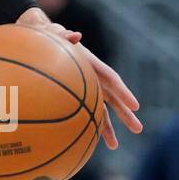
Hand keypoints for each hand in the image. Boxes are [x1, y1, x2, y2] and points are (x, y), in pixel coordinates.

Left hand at [15, 7, 142, 149]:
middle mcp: (93, 77)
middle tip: (138, 129)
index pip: (111, 78)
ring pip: (102, 110)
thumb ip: (63, 35)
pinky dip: (90, 125)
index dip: (124, 92)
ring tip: (115, 146)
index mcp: (92, 63)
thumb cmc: (48, 35)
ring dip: (108, 128)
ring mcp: (87, 87)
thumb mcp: (54, 33)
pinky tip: (91, 141)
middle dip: (125, 114)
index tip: (135, 105)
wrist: (41, 38)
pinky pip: (86, 112)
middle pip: (113, 98)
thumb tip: (74, 34)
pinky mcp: (77, 94)